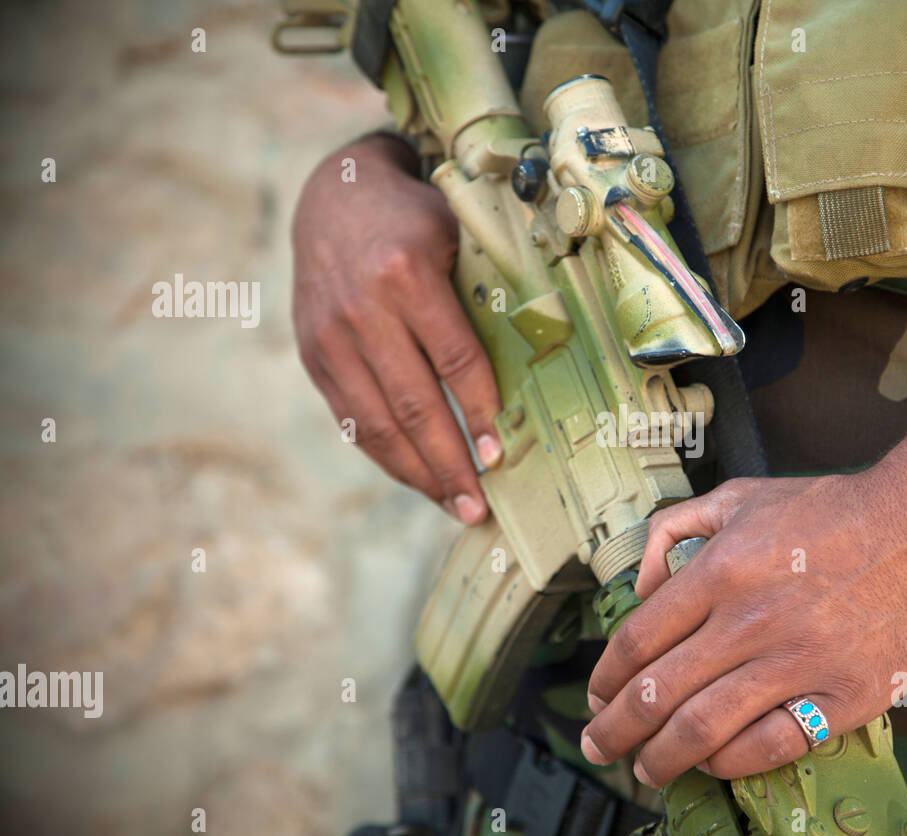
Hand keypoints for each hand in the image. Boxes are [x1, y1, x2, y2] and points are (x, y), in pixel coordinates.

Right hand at [291, 133, 500, 522]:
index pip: (453, 360)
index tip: (501, 455)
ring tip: (455, 506)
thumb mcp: (456, 235)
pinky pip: (352, 422)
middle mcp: (361, 310)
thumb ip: (483, 293)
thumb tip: (531, 369)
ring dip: (419, 475)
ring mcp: (330, 338)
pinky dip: (388, 456)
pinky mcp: (314, 357)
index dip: (479, 412)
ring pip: (377, 425)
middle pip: (412, 405)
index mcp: (406, 274)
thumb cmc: (415, 221)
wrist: (334, 198)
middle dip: (450, 464)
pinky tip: (419, 480)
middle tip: (481, 506)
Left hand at [580, 469, 906, 786]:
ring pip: (704, 728)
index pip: (637, 641)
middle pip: (658, 692)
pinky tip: (711, 763)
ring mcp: (799, 661)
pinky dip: (730, 763)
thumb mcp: (738, 496)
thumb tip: (639, 587)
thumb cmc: (829, 510)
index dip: (605, 680)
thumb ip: (672, 529)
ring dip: (661, 758)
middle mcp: (750, 619)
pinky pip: (772, 745)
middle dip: (616, 730)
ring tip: (645, 770)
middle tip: (599, 747)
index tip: (596, 698)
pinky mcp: (846, 695)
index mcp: (719, 570)